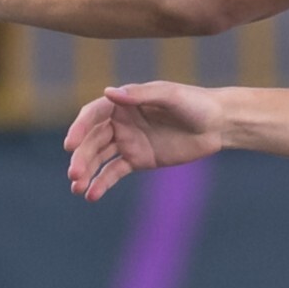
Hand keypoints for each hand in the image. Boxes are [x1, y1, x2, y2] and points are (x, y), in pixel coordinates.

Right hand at [63, 81, 224, 201]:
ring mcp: (128, 142)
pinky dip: (102, 183)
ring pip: (100, 158)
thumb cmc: (195, 103)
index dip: (80, 129)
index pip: (93, 115)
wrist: (218, 124)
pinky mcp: (138, 160)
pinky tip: (92, 195)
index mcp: (124, 102)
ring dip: (86, 172)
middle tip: (73, 175)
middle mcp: (121, 122)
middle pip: (93, 141)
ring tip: (76, 189)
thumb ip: (139, 95)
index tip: (70, 145)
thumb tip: (108, 92)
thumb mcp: (169, 96)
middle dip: (81, 158)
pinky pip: (114, 172)